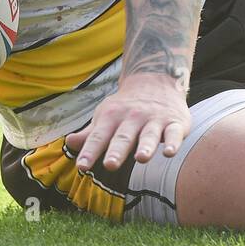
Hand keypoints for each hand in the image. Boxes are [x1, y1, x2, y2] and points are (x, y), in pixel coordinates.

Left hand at [66, 73, 191, 172]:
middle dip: (117, 150)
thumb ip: (91, 134)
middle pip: (124, 136)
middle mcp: (133, 117)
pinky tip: (170, 153)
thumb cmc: (126, 107)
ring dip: (146, 146)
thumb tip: (69, 143)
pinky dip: (174, 142)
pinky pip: (175, 133)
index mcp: (112, 117)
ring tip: (141, 158)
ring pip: (150, 135)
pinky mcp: (175, 123)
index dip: (90, 151)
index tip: (82, 166)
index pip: (99, 136)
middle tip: (110, 165)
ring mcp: (155, 119)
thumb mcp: (106, 116)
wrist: (156, 79)